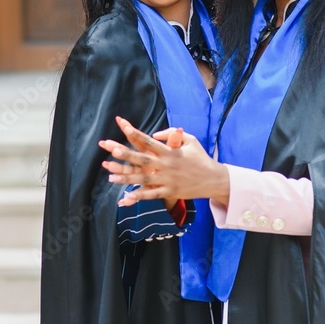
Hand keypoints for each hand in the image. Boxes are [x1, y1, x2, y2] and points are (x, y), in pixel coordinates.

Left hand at [98, 116, 228, 206]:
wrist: (213, 179)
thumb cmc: (200, 158)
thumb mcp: (191, 140)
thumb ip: (173, 134)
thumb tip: (155, 134)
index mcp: (170, 151)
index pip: (149, 141)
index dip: (136, 134)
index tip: (123, 127)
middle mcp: (167, 165)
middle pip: (143, 160)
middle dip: (127, 156)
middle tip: (112, 151)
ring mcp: (168, 179)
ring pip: (143, 179)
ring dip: (126, 178)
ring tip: (111, 176)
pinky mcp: (170, 191)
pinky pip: (152, 194)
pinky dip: (140, 195)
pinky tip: (127, 196)